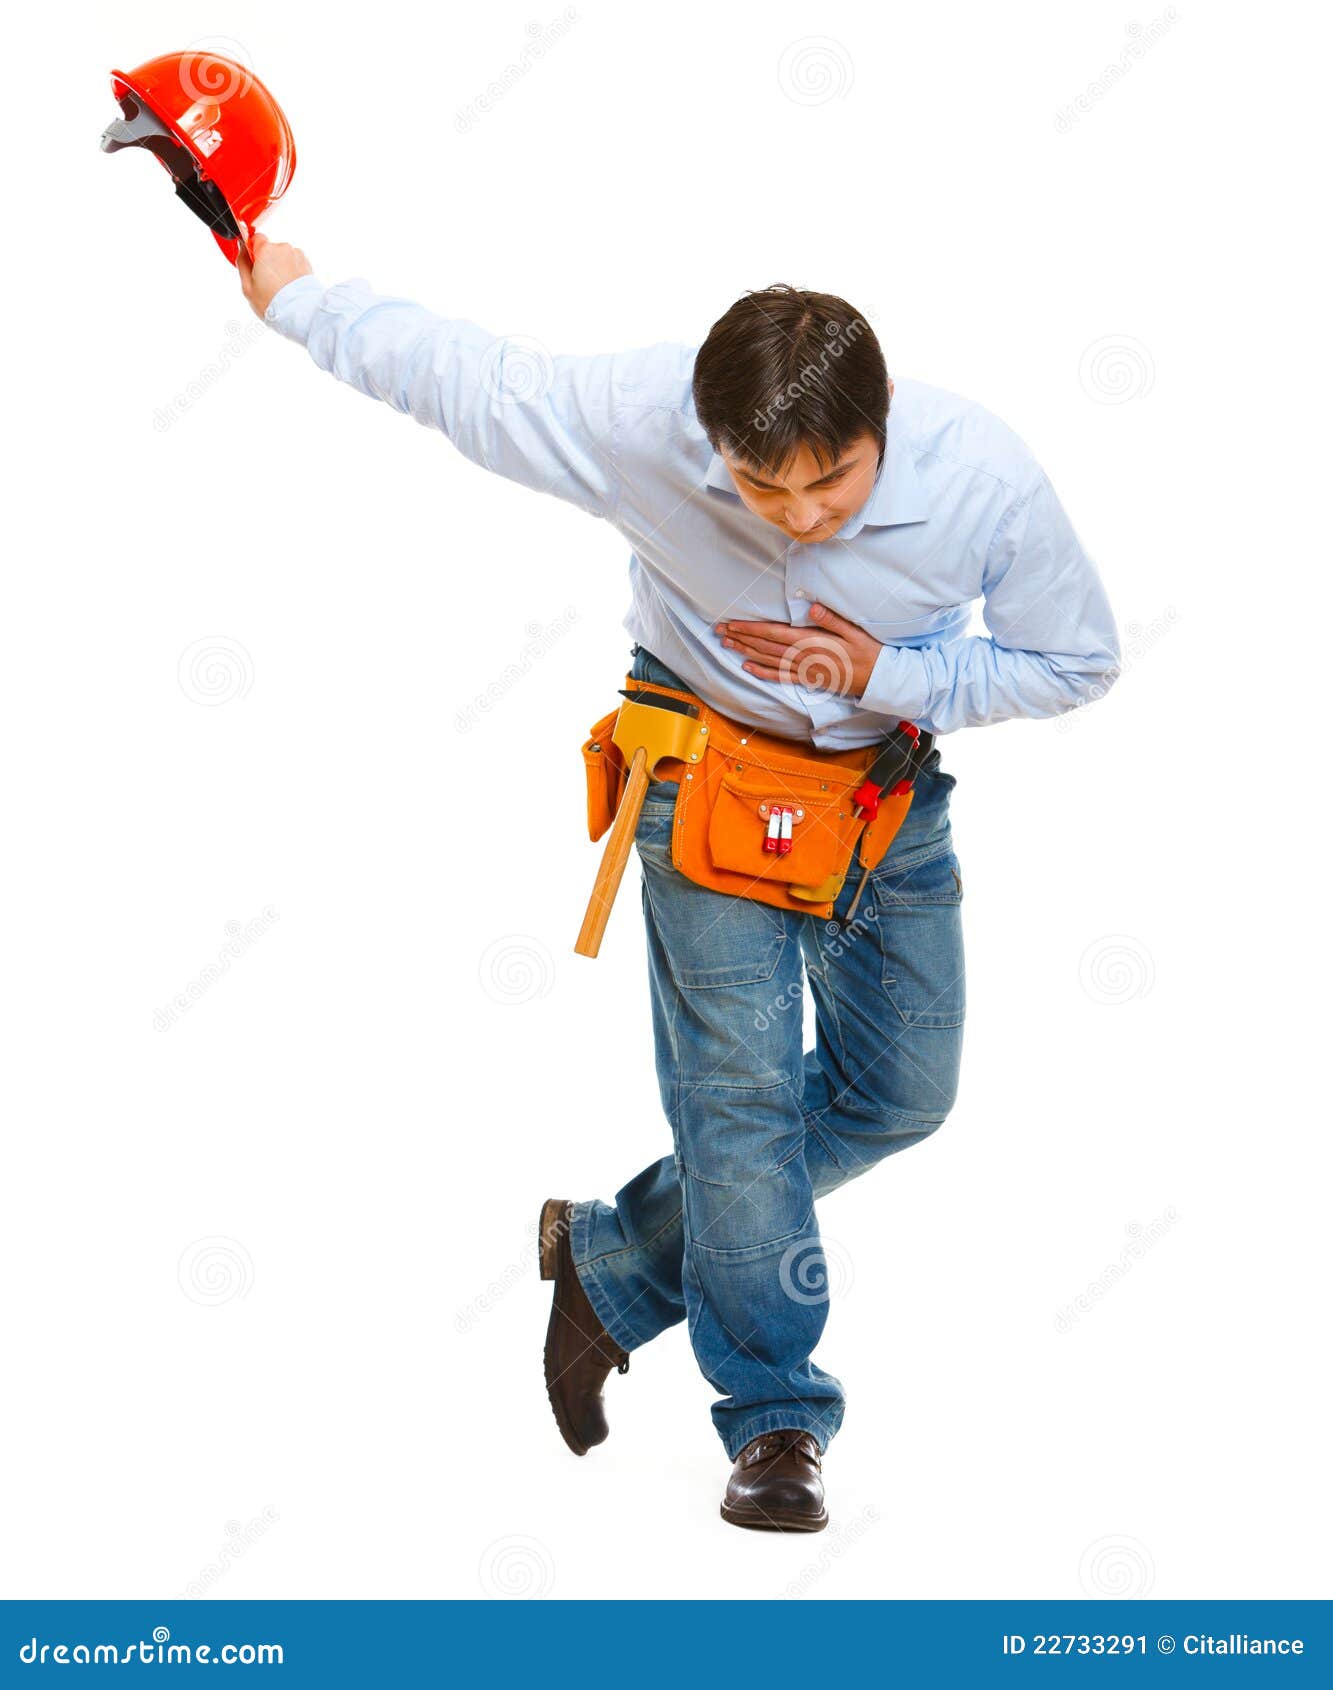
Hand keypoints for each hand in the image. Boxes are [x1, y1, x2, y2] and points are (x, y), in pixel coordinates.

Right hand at [238, 232, 311, 319]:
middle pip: (270, 249)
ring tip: (281, 287)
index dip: (253, 252)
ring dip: (281, 266)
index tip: (254, 265)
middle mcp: (282, 248)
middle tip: (268, 282)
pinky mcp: (307, 263)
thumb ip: (242, 263)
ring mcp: (296, 254)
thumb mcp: (248, 287)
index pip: (255, 238)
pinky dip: (292, 271)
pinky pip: (294, 262)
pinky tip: (290, 286)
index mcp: (265, 250)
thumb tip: (242, 250)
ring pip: (283, 256)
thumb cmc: (274, 303)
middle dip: (267, 261)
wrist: (301, 314)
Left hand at [715, 602, 881, 697]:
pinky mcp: (806, 680)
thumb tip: (812, 607)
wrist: (877, 679)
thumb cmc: (867, 651)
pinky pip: (779, 677)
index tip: (733, 623)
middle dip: (741, 638)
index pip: (774, 633)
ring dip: (746, 652)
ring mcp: (803, 670)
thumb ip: (832, 619)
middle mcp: (803, 657)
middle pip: (765, 646)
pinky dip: (762, 672)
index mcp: (811, 642)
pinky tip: (747, 668)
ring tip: (727, 645)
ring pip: (768, 660)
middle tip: (720, 631)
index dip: (751, 628)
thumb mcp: (854, 631)